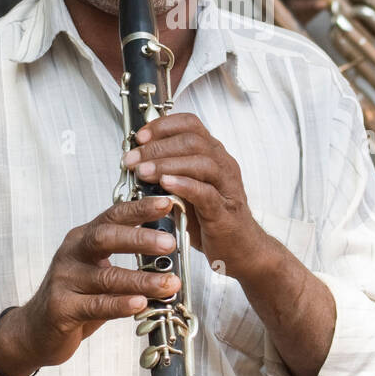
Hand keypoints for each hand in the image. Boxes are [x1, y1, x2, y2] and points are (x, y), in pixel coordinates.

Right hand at [10, 196, 181, 367]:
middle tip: (170, 243)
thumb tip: (169, 254)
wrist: (35, 331)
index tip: (166, 203)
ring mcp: (64, 280)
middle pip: (105, 238)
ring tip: (169, 283)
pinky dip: (121, 304)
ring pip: (106, 276)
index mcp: (83, 239)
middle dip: (139, 239)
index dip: (139, 209)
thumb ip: (125, 261)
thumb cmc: (76, 298)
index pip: (113, 216)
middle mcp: (71, 254)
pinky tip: (141, 303)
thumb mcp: (99, 272)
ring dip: (141, 279)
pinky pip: (96, 305)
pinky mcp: (61, 308)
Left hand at [121, 113, 268, 282]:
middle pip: (192, 140)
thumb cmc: (212, 219)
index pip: (190, 125)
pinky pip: (207, 193)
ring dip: (167, 164)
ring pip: (201, 162)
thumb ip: (168, 175)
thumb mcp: (186, 191)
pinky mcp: (225, 211)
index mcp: (213, 155)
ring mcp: (226, 187)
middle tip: (132, 158)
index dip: (163, 125)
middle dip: (157, 146)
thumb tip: (136, 163)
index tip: (140, 136)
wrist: (242, 250)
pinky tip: (166, 185)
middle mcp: (222, 166)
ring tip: (143, 172)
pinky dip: (185, 185)